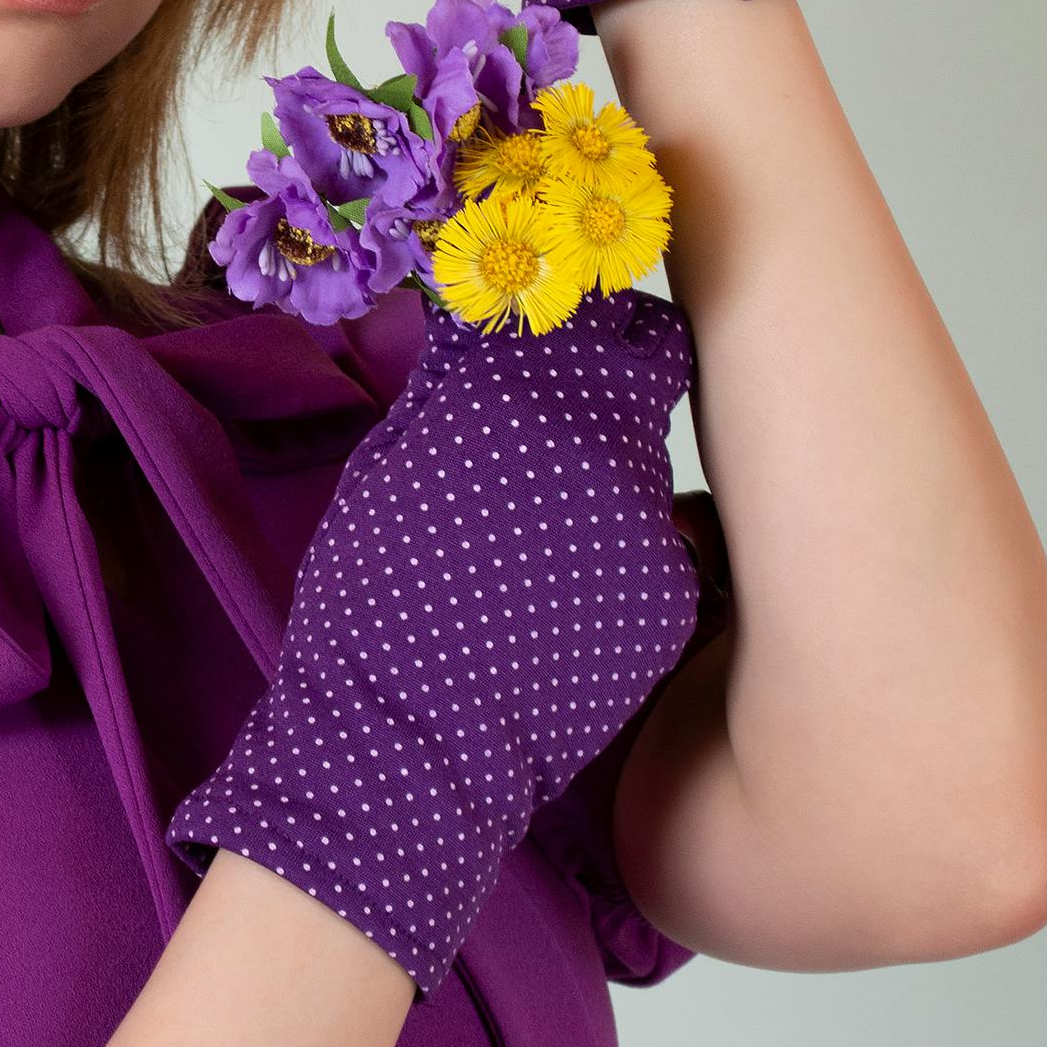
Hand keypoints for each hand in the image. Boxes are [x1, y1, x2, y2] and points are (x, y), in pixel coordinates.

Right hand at [165, 289, 703, 996]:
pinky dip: (624, 548)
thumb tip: (487, 322)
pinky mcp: (674, 587)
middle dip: (616, 374)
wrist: (410, 742)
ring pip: (651, 456)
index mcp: (516, 390)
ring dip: (614, 470)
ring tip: (549, 530)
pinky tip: (566, 593)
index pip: (589, 304)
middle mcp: (600, 436)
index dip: (583, 310)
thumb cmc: (372, 601)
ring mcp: (649, 514)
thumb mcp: (389, 464)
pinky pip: (660, 538)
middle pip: (643, 364)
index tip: (566, 319)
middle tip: (577, 406)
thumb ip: (455, 383)